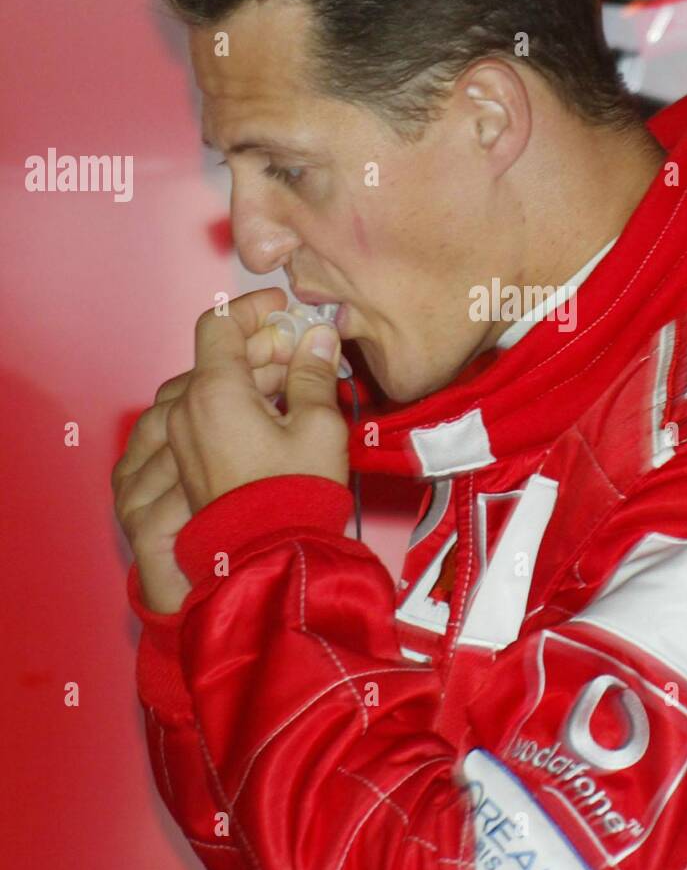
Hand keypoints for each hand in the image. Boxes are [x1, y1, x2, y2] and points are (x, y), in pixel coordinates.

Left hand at [113, 290, 305, 612]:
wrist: (268, 559)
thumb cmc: (295, 494)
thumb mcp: (319, 425)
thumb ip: (314, 372)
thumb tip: (316, 337)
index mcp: (215, 392)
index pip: (221, 324)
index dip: (254, 309)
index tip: (284, 309)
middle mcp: (188, 411)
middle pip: (219, 356)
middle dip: (264, 345)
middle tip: (307, 350)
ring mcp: (183, 439)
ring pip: (214, 386)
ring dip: (253, 375)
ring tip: (300, 384)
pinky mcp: (190, 463)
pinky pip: (209, 414)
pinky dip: (239, 402)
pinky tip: (278, 413)